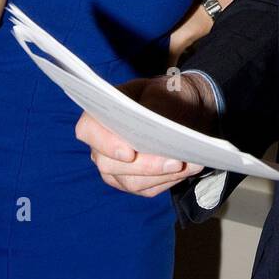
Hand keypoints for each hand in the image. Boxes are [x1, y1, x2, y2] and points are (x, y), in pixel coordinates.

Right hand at [76, 72, 217, 196]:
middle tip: (176, 161)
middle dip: (145, 166)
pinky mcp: (133, 181)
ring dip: (162, 175)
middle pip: (109, 165)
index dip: (105, 144)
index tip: (129, 153)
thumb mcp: (164, 89)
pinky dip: (169, 180)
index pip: (88, 131)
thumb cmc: (167, 94)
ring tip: (189, 164)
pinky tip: (189, 169)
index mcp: (101, 115)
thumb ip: (156, 101)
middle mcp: (102, 144)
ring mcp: (115, 166)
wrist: (182, 108)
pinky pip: (147, 189)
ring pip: (131, 181)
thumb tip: (153, 117)